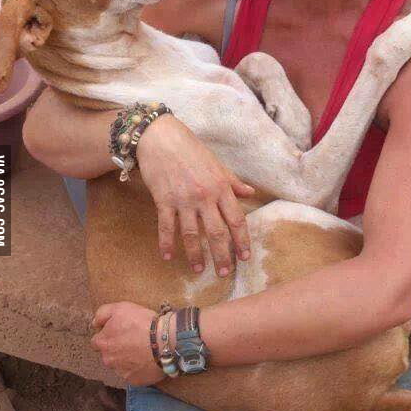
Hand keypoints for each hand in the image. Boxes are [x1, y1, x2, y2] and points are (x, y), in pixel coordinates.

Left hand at [90, 302, 165, 385]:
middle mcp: (108, 360)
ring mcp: (121, 372)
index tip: (120, 331)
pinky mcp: (134, 380)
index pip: (97, 341)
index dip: (108, 335)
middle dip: (117, 348)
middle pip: (108, 354)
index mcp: (102, 343)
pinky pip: (133, 374)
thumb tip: (95, 323)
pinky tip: (147, 359)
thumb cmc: (142, 322)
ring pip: (120, 365)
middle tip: (133, 340)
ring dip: (127, 359)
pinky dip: (138, 368)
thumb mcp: (120, 308)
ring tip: (142, 350)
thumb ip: (102, 314)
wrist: (165, 341)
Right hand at [136, 114, 254, 276]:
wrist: (160, 138)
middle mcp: (205, 196)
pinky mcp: (163, 200)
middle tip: (224, 273)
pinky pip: (166, 227)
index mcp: (221, 187)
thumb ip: (232, 182)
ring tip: (198, 269)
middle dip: (221, 256)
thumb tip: (250, 193)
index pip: (236, 220)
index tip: (245, 257)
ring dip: (195, 255)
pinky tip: (168, 257)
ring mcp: (183, 200)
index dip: (242, 240)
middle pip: (217, 233)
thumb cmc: (190, 149)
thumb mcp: (217, 164)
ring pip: (191, 235)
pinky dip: (167, 243)